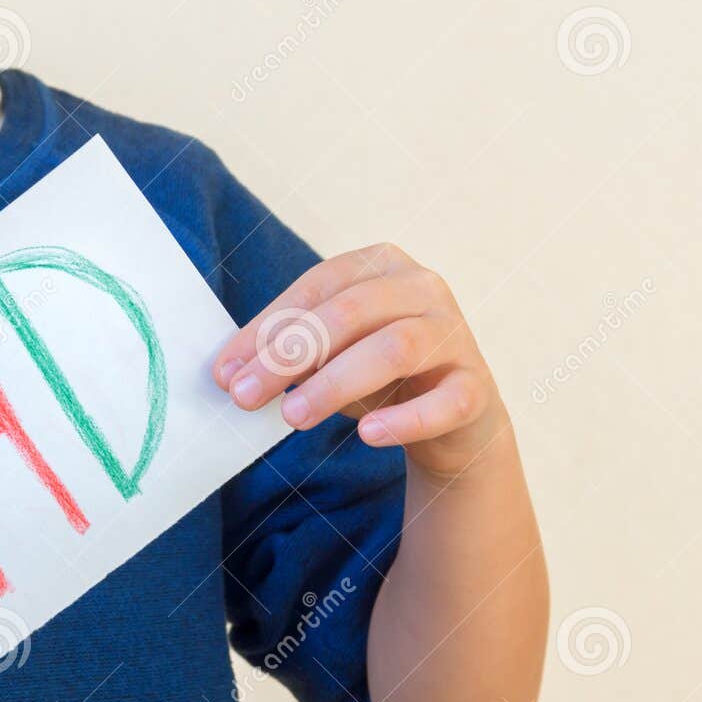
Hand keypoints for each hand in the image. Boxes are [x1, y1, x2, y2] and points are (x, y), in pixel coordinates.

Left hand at [214, 243, 506, 479]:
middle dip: (290, 356)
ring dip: (336, 383)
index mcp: (381, 265)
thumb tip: (229, 374)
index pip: (317, 288)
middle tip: (246, 397)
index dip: (267, 329)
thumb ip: (287, 354)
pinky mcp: (476, 386)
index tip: (225, 373)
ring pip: (395, 349)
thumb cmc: (379, 376)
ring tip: (293, 418)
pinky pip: (445, 401)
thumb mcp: (329, 355)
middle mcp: (423, 288)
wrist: (453, 417)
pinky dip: (406, 419)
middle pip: (350, 313)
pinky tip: (368, 436)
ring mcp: (455, 334)